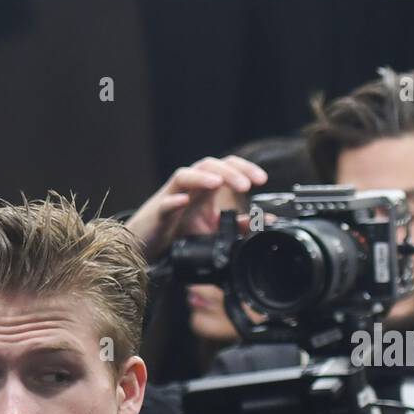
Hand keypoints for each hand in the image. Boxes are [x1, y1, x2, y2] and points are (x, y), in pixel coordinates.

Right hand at [124, 156, 267, 260]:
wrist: (148, 248)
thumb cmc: (178, 234)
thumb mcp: (214, 230)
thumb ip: (237, 224)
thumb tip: (265, 220)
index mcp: (205, 187)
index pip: (227, 167)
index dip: (245, 168)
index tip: (262, 180)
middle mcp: (189, 186)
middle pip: (210, 165)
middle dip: (230, 172)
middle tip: (247, 185)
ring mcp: (172, 196)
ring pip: (186, 175)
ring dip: (203, 177)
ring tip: (217, 183)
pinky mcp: (158, 214)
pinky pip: (165, 203)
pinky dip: (174, 200)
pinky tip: (183, 201)